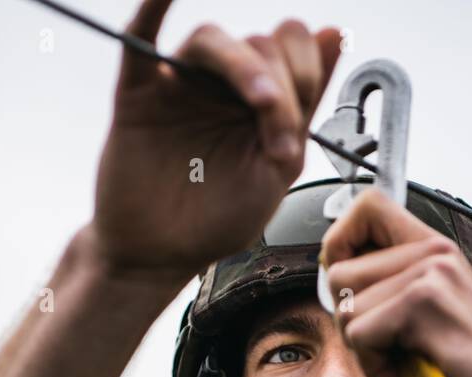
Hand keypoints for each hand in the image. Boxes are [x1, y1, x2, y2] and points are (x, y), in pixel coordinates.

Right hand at [90, 0, 340, 278]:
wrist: (161, 256)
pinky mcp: (137, 96)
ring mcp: (180, 86)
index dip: (307, 79)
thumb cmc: (215, 221)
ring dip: (245, 64)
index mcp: (261, 101)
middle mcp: (222, 85)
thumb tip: (334, 34)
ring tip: (263, 101)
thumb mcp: (274, 173)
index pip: (294, 51)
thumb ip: (303, 108)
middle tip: (276, 132)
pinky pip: (139, 39)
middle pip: (260, 42)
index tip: (292, 136)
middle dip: (282, 82)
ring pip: (213, 41)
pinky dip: (152, 9)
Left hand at [321, 189, 471, 376]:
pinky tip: (415, 370)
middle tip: (396, 343)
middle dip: (353, 320)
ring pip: (346, 310)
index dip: (339, 241)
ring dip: (368, 350)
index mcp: (434, 248)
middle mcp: (433, 252)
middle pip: (339, 272)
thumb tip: (331, 271)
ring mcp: (429, 275)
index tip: (348, 281)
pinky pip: (360, 336)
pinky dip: (378, 367)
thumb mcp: (428, 313)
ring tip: (412, 358)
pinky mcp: (422, 305)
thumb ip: (389, 284)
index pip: (366, 207)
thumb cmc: (468, 366)